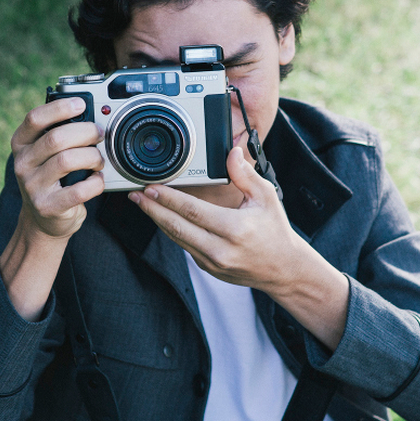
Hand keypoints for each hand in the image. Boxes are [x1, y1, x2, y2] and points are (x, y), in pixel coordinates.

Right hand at [10, 98, 104, 240]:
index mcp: (21, 144)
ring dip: (91, 157)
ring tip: (99, 160)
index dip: (59, 108)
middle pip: (55, 139)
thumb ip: (58, 133)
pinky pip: (78, 190)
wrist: (43, 220)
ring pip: (66, 161)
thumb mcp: (45, 153)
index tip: (81, 104)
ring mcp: (33, 187)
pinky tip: (97, 180)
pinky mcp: (48, 207)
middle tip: (99, 135)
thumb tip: (89, 113)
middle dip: (85, 132)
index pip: (34, 118)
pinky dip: (95, 183)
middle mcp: (22, 164)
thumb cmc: (51, 178)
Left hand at [128, 147, 303, 293]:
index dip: (169, 199)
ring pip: (176, 239)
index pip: (193, 211)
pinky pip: (184, 247)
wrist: (283, 269)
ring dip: (158, 220)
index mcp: (235, 229)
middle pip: (177, 227)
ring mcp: (213, 262)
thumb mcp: (266, 197)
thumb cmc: (275, 230)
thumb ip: (245, 174)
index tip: (151, 187)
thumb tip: (232, 152)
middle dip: (153, 209)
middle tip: (136, 194)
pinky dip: (171, 231)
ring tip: (142, 203)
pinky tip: (162, 218)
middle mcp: (221, 249)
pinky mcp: (208, 269)